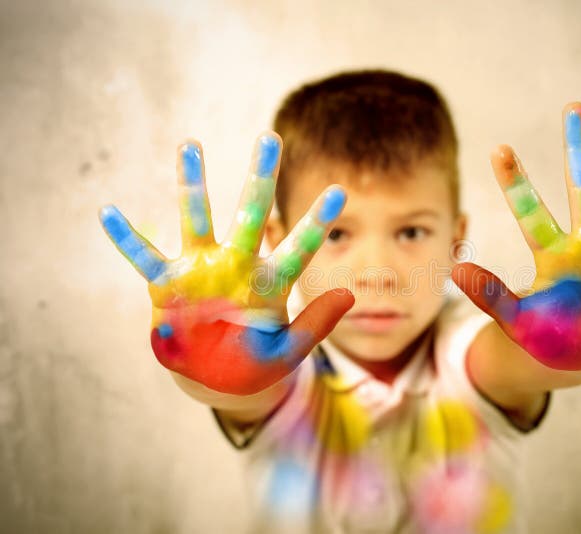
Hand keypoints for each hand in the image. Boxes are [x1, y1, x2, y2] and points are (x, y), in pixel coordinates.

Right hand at [99, 133, 353, 394]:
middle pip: (250, 214)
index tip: (338, 192)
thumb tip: (348, 297)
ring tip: (190, 145)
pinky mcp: (169, 284)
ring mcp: (201, 270)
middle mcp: (237, 265)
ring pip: (197, 220)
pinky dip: (127, 239)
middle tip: (270, 137)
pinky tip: (108, 213)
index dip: (316, 222)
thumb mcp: (288, 352)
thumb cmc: (255, 362)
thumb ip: (315, 326)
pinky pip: (145, 258)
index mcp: (270, 282)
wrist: (215, 376)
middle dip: (260, 177)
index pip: (298, 248)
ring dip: (192, 185)